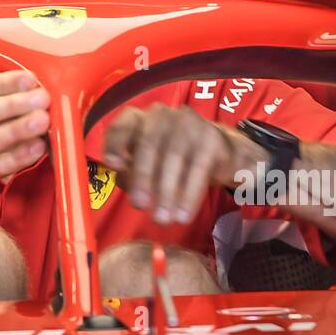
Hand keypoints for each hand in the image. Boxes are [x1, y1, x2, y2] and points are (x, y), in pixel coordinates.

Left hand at [102, 105, 260, 225]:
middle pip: (148, 144)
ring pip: (173, 157)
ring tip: (163, 219)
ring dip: (166, 192)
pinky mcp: (211, 137)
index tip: (114, 165)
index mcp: (140, 120)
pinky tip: (184, 215)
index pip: (122, 126)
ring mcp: (187, 122)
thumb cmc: (174, 161)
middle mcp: (162, 115)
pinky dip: (189, 195)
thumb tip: (121, 177)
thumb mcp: (148, 166)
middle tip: (140, 206)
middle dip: (142, 177)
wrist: (221, 155)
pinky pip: (198, 168)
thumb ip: (130, 171)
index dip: (115, 144)